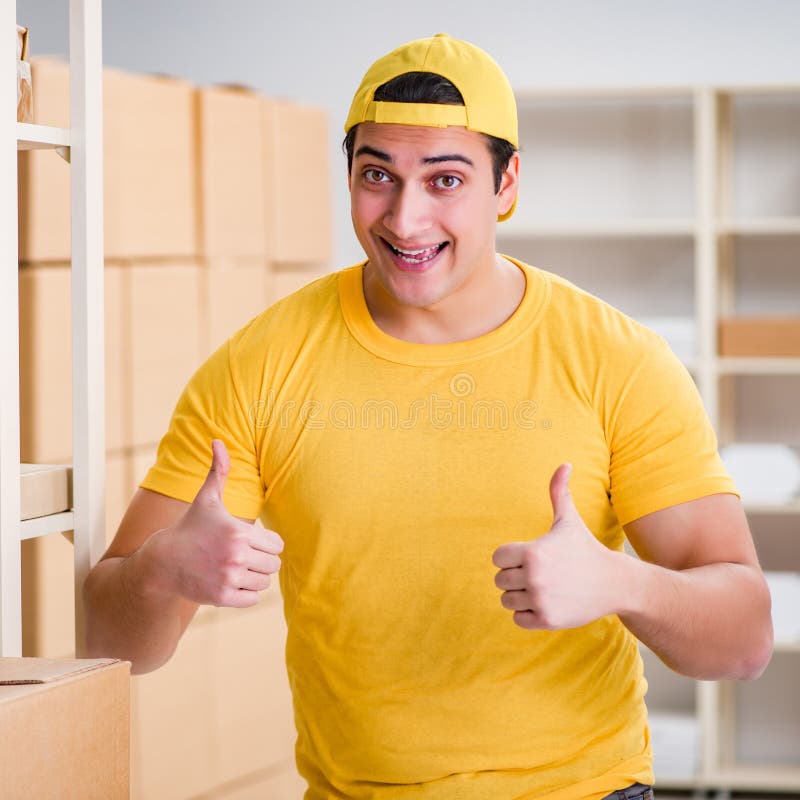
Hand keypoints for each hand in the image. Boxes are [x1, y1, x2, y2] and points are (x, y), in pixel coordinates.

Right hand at [146, 439, 283, 607]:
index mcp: (239, 532)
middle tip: (241, 556)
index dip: (266, 543)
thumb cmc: (189, 528)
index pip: (277, 545)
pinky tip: (229, 582)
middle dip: (261, 561)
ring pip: (264, 582)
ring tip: (234, 568)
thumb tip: (218, 440)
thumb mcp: (206, 499)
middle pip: (274, 565)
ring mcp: (229, 578)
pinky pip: (253, 599)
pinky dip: (245, 594)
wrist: (162, 562)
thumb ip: (219, 470)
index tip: (249, 541)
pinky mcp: (222, 598)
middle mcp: (236, 556)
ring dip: (253, 577)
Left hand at [492, 463, 622, 629]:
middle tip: (540, 573)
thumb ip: (559, 492)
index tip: (530, 555)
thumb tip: (565, 463)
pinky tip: (546, 602)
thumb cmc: (585, 549)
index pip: (497, 558)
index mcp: (533, 552)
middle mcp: (534, 578)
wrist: (614, 583)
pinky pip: (518, 619)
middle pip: (500, 580)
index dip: (511, 556)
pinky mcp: (547, 620)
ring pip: (507, 600)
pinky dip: (528, 613)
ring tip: (543, 587)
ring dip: (520, 595)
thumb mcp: (569, 520)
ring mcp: (540, 601)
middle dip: (515, 576)